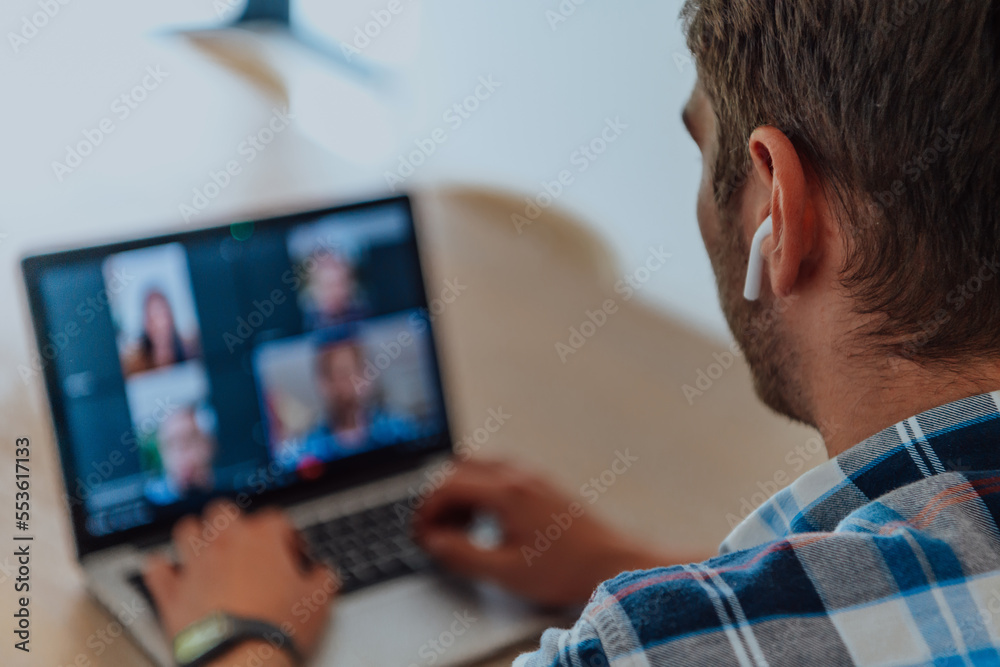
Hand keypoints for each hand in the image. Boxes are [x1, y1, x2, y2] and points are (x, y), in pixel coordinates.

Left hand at [143, 501, 337, 666]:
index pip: (276, 519)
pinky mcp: (172, 594)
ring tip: (207, 550)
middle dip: (234, 522)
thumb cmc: (278, 628)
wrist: (241, 660)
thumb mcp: (318, 600)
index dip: (288, 535)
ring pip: (187, 530)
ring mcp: (195, 567)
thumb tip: (322, 574)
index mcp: (261, 538)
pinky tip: (169, 572)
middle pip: (223, 511)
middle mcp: (225, 544)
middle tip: (246, 544)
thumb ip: (322, 577)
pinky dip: (161, 568)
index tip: (293, 554)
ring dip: (196, 536)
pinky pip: (156, 569)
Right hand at [413, 460, 692, 606]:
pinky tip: (485, 518)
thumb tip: (434, 542)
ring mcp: (532, 475)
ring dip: (460, 489)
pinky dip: (480, 487)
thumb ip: (462, 555)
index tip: (421, 533)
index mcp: (506, 492)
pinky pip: (499, 471)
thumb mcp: (506, 572)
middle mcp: (518, 474)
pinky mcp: (542, 482)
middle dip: (439, 496)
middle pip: (459, 467)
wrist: (614, 560)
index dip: (426, 509)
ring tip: (459, 526)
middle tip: (435, 528)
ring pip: (479, 465)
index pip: (447, 485)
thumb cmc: (565, 568)